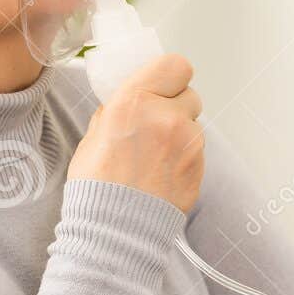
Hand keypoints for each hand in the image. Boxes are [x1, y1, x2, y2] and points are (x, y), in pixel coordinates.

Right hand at [69, 53, 204, 212]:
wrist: (115, 229)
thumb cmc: (98, 185)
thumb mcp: (94, 135)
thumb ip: (117, 110)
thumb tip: (129, 99)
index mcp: (135, 101)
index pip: (175, 65)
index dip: (169, 75)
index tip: (161, 84)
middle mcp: (166, 116)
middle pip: (189, 92)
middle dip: (175, 104)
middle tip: (156, 122)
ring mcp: (187, 142)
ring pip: (193, 122)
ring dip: (179, 132)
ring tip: (155, 154)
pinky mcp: (199, 165)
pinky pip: (196, 149)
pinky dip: (184, 156)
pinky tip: (162, 171)